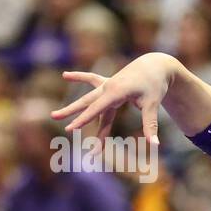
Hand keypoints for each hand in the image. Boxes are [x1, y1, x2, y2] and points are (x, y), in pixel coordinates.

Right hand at [52, 52, 178, 144]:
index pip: (97, 109)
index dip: (83, 119)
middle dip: (73, 115)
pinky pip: (91, 80)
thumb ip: (150, 125)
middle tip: (59, 124)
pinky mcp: (109, 85)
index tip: (71, 128)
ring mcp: (107, 86)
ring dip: (73, 107)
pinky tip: (65, 76)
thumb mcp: (153, 104)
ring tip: (54, 114)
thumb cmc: (155, 86)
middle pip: (87, 103)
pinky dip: (79, 77)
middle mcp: (108, 88)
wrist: (156, 65)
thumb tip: (155, 144)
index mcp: (116, 92)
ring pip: (87, 98)